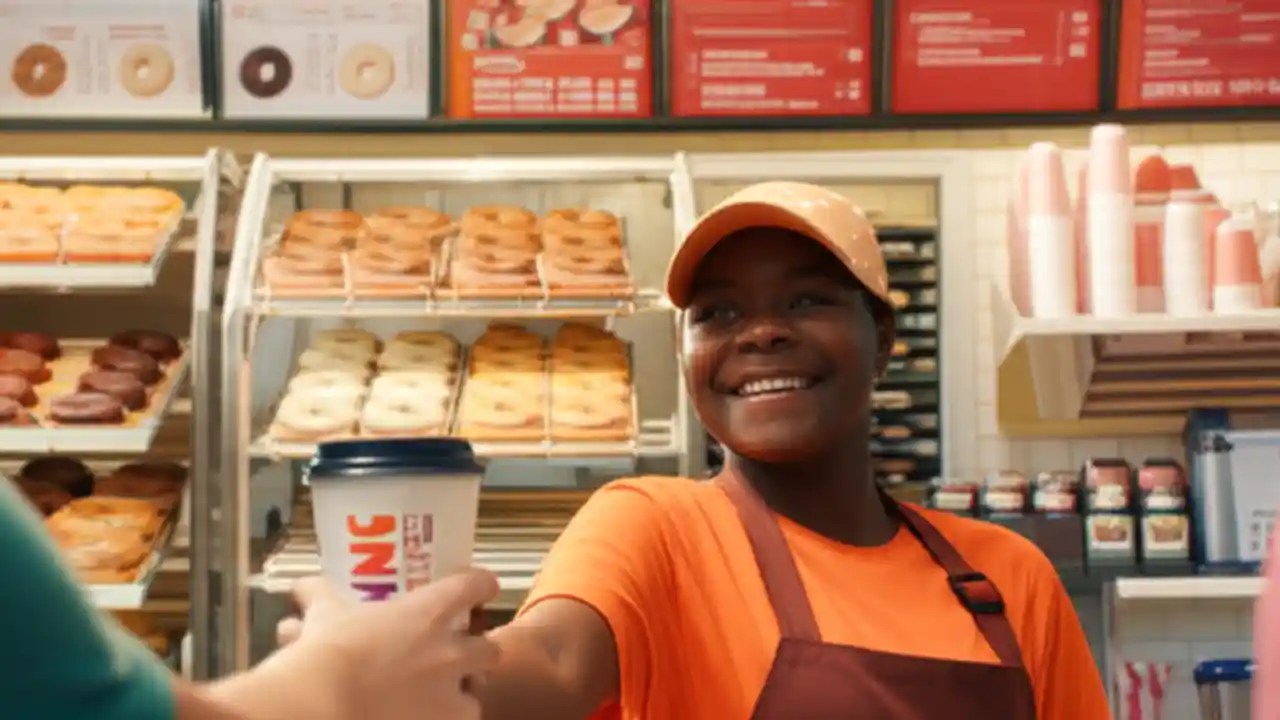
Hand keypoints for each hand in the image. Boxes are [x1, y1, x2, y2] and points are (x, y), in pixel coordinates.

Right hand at [277, 569, 500, 719]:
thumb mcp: (323, 616)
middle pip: (491, 650)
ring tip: (439, 704)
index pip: (475, 586)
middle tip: (457, 658)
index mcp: (429, 614)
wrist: (319, 709)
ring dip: (461, 700)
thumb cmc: (324, 654)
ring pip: (475, 700)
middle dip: (478, 654)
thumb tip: (302, 586)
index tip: (480, 589)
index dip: (481, 585)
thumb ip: (320, 596)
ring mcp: (448, 699)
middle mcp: (449, 654)